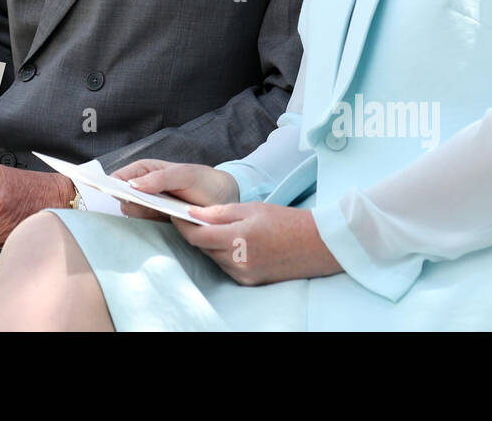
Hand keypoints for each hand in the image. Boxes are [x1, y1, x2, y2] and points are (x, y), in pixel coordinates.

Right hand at [112, 159, 239, 220]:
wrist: (223, 200)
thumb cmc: (203, 181)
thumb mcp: (185, 175)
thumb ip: (160, 178)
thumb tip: (131, 185)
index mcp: (146, 171)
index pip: (121, 176)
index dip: (111, 183)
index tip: (106, 192)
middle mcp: (144, 188)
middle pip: (123, 196)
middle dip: (126, 201)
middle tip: (145, 204)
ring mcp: (150, 206)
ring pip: (132, 212)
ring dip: (139, 215)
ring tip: (160, 212)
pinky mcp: (158, 223)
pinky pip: (144, 226)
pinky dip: (147, 226)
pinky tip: (159, 224)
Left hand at [175, 202, 341, 285]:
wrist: (316, 244)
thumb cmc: (284, 220)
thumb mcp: (251, 208)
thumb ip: (219, 212)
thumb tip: (192, 213)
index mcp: (238, 239)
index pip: (197, 236)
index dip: (182, 224)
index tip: (175, 213)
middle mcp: (239, 261)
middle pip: (203, 247)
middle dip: (195, 232)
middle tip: (190, 217)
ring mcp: (244, 274)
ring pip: (213, 257)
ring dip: (209, 243)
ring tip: (214, 227)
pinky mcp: (250, 281)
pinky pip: (226, 266)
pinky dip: (223, 254)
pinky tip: (230, 242)